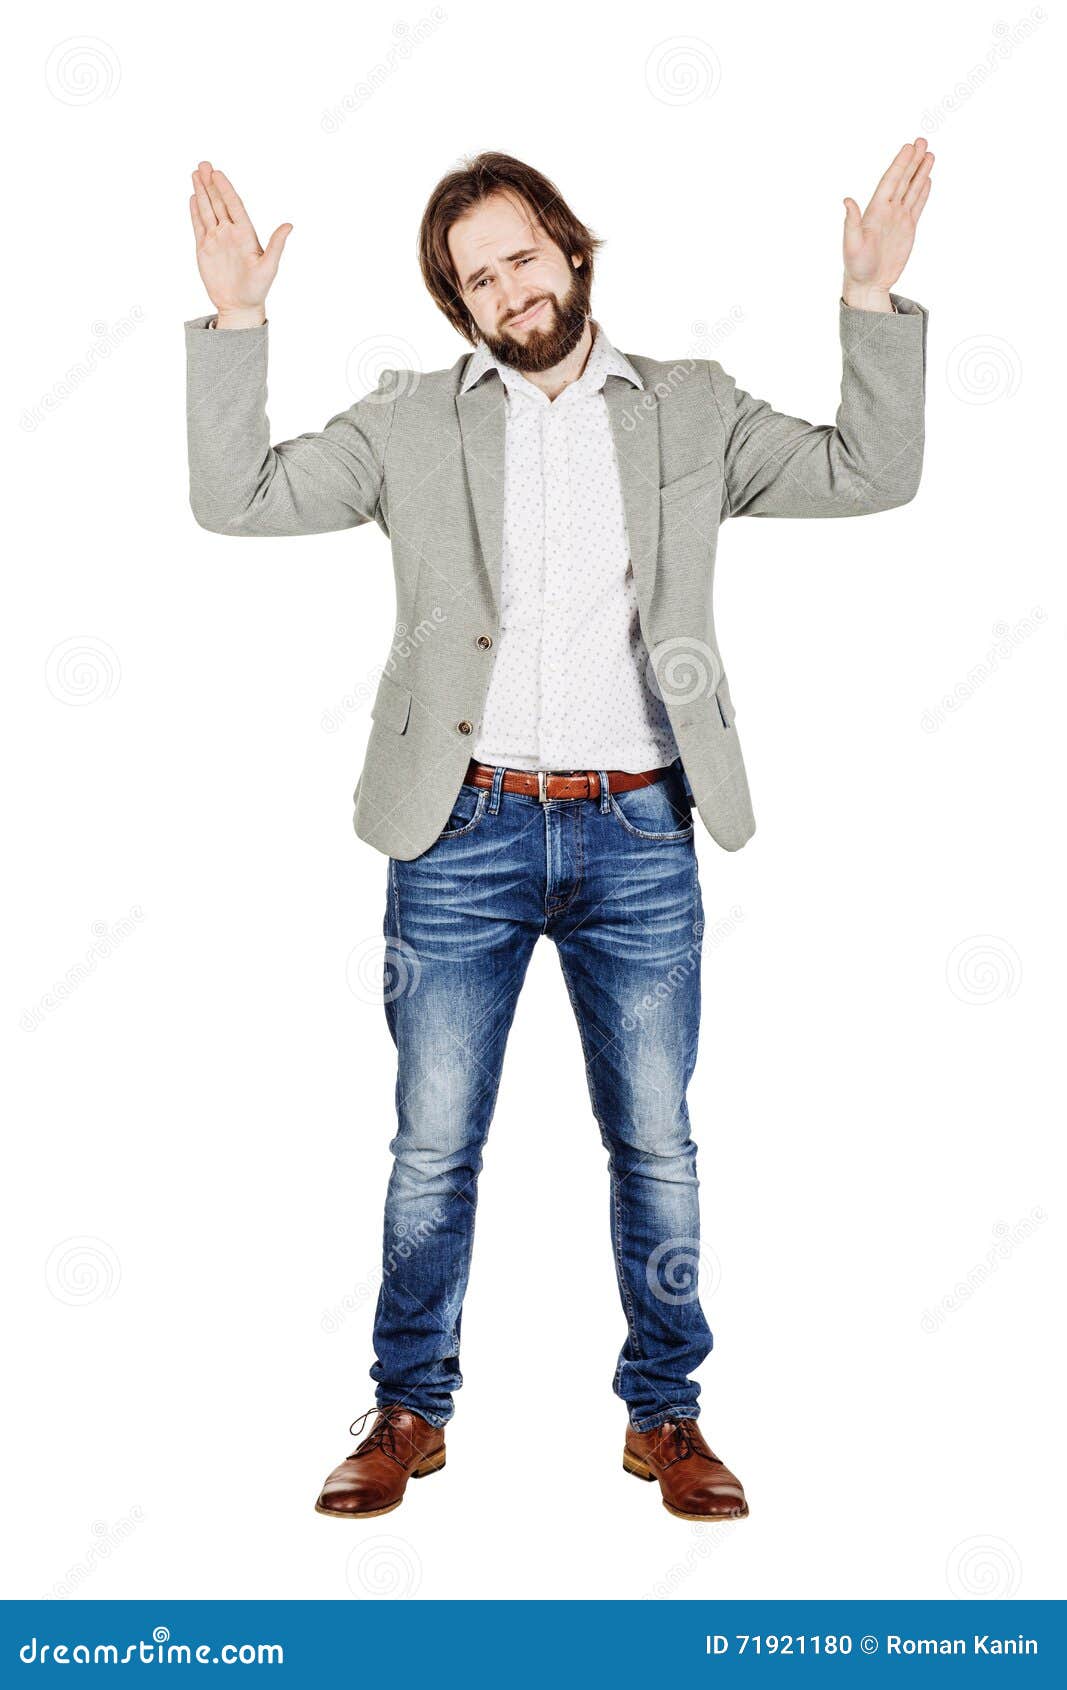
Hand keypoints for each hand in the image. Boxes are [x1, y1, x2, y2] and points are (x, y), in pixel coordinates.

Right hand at [188, 161, 291, 324]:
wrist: (240, 307)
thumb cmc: (257, 289)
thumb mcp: (269, 267)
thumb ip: (276, 245)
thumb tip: (290, 225)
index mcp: (245, 233)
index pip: (234, 205)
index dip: (226, 189)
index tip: (218, 173)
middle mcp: (230, 233)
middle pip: (219, 203)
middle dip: (211, 184)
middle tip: (204, 163)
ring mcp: (216, 239)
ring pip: (207, 210)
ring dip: (201, 192)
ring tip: (196, 173)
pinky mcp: (205, 249)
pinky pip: (199, 226)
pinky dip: (195, 212)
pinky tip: (193, 198)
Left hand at [842, 138, 933, 308]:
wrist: (868, 284)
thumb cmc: (857, 266)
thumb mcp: (851, 245)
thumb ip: (851, 222)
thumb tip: (847, 200)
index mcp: (875, 210)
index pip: (890, 181)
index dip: (900, 164)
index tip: (909, 147)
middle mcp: (887, 210)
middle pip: (902, 180)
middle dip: (912, 161)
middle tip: (922, 140)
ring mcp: (898, 218)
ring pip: (912, 189)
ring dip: (920, 172)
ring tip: (929, 154)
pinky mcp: (907, 229)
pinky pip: (916, 205)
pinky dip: (922, 191)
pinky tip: (927, 179)